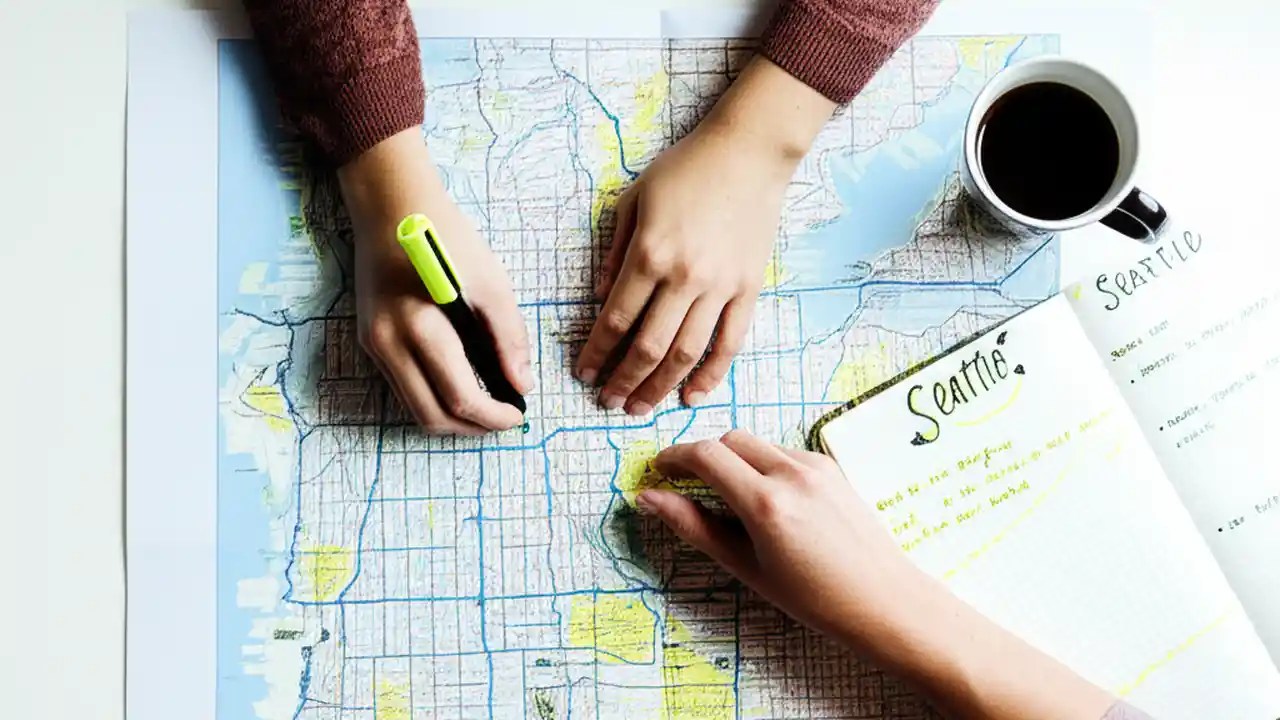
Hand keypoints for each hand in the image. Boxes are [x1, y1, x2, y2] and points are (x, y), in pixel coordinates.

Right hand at [338, 128, 532, 434]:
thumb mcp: (490, 281)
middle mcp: (388, 344)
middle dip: (471, 429)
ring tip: (485, 407)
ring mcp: (373, 344)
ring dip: (450, 418)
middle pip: (431, 416)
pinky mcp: (369, 340)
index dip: (493, 418)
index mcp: (421, 328)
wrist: (390, 203)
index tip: (518, 416)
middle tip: (503, 420)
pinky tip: (460, 384)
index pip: (459, 398)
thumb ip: (508, 337)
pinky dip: (432, 397)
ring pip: (412, 407)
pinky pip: (402, 386)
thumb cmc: (446, 236)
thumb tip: (521, 383)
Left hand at [576, 58, 836, 414]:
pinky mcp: (748, 289)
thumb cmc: (685, 169)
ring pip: (686, 354)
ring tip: (640, 408)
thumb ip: (615, 252)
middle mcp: (684, 278)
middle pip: (648, 348)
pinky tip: (692, 396)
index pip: (615, 320)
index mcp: (649, 255)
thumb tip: (600, 297)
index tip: (584, 374)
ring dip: (660, 387)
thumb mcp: (633, 201)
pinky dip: (711, 374)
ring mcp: (720, 287)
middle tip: (608, 403)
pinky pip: (729, 342)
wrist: (748, 152)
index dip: (597, 353)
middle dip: (624, 382)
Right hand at [640, 430, 1116, 719]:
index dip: (673, 457)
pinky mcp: (831, 466)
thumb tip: (650, 498)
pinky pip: (783, 451)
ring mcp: (815, 465)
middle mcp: (791, 473)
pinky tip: (768, 501)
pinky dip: (763, 465)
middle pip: (728, 439)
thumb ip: (695, 527)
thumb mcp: (745, 566)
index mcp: (765, 503)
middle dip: (703, 456)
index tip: (658, 469)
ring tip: (729, 499)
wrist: (883, 599)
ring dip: (734, 459)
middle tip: (687, 484)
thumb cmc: (813, 597)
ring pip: (756, 442)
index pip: (705, 455)